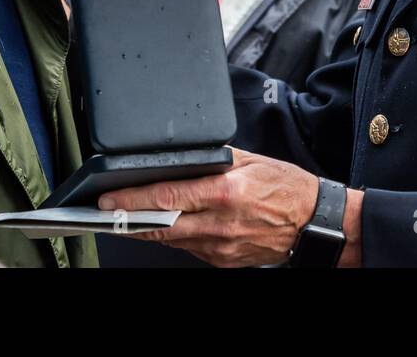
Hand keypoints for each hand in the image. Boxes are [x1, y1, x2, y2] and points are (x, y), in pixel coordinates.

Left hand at [97, 148, 357, 267]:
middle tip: (102, 212)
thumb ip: (213, 159)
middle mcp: (220, 223)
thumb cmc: (286, 187)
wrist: (314, 223)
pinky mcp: (223, 261)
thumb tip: (181, 156)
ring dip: (146, 228)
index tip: (106, 197)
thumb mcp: (250, 160)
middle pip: (159, 226)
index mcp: (225, 193)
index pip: (166, 198)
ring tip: (125, 216)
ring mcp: (221, 247)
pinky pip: (188, 248)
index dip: (131, 199)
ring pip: (170, 239)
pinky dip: (174, 236)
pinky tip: (165, 225)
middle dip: (126, 220)